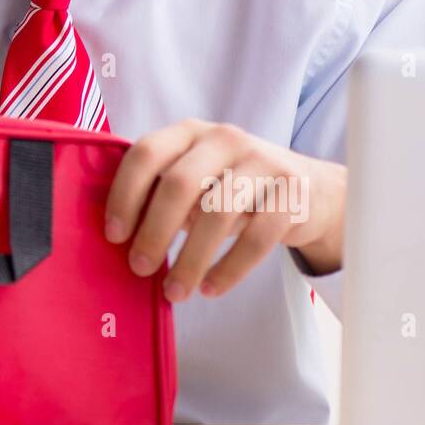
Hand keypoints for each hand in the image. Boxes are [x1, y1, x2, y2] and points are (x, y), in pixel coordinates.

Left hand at [104, 120, 345, 301]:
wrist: (311, 190)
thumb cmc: (234, 188)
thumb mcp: (198, 178)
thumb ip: (162, 193)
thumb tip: (122, 236)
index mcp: (190, 132)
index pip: (147, 153)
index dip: (125, 194)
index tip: (114, 235)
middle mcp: (225, 139)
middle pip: (179, 183)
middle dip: (154, 230)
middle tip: (139, 267)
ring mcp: (262, 163)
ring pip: (217, 213)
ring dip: (190, 260)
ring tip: (174, 292)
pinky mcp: (292, 194)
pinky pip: (255, 238)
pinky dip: (228, 269)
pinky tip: (210, 288)